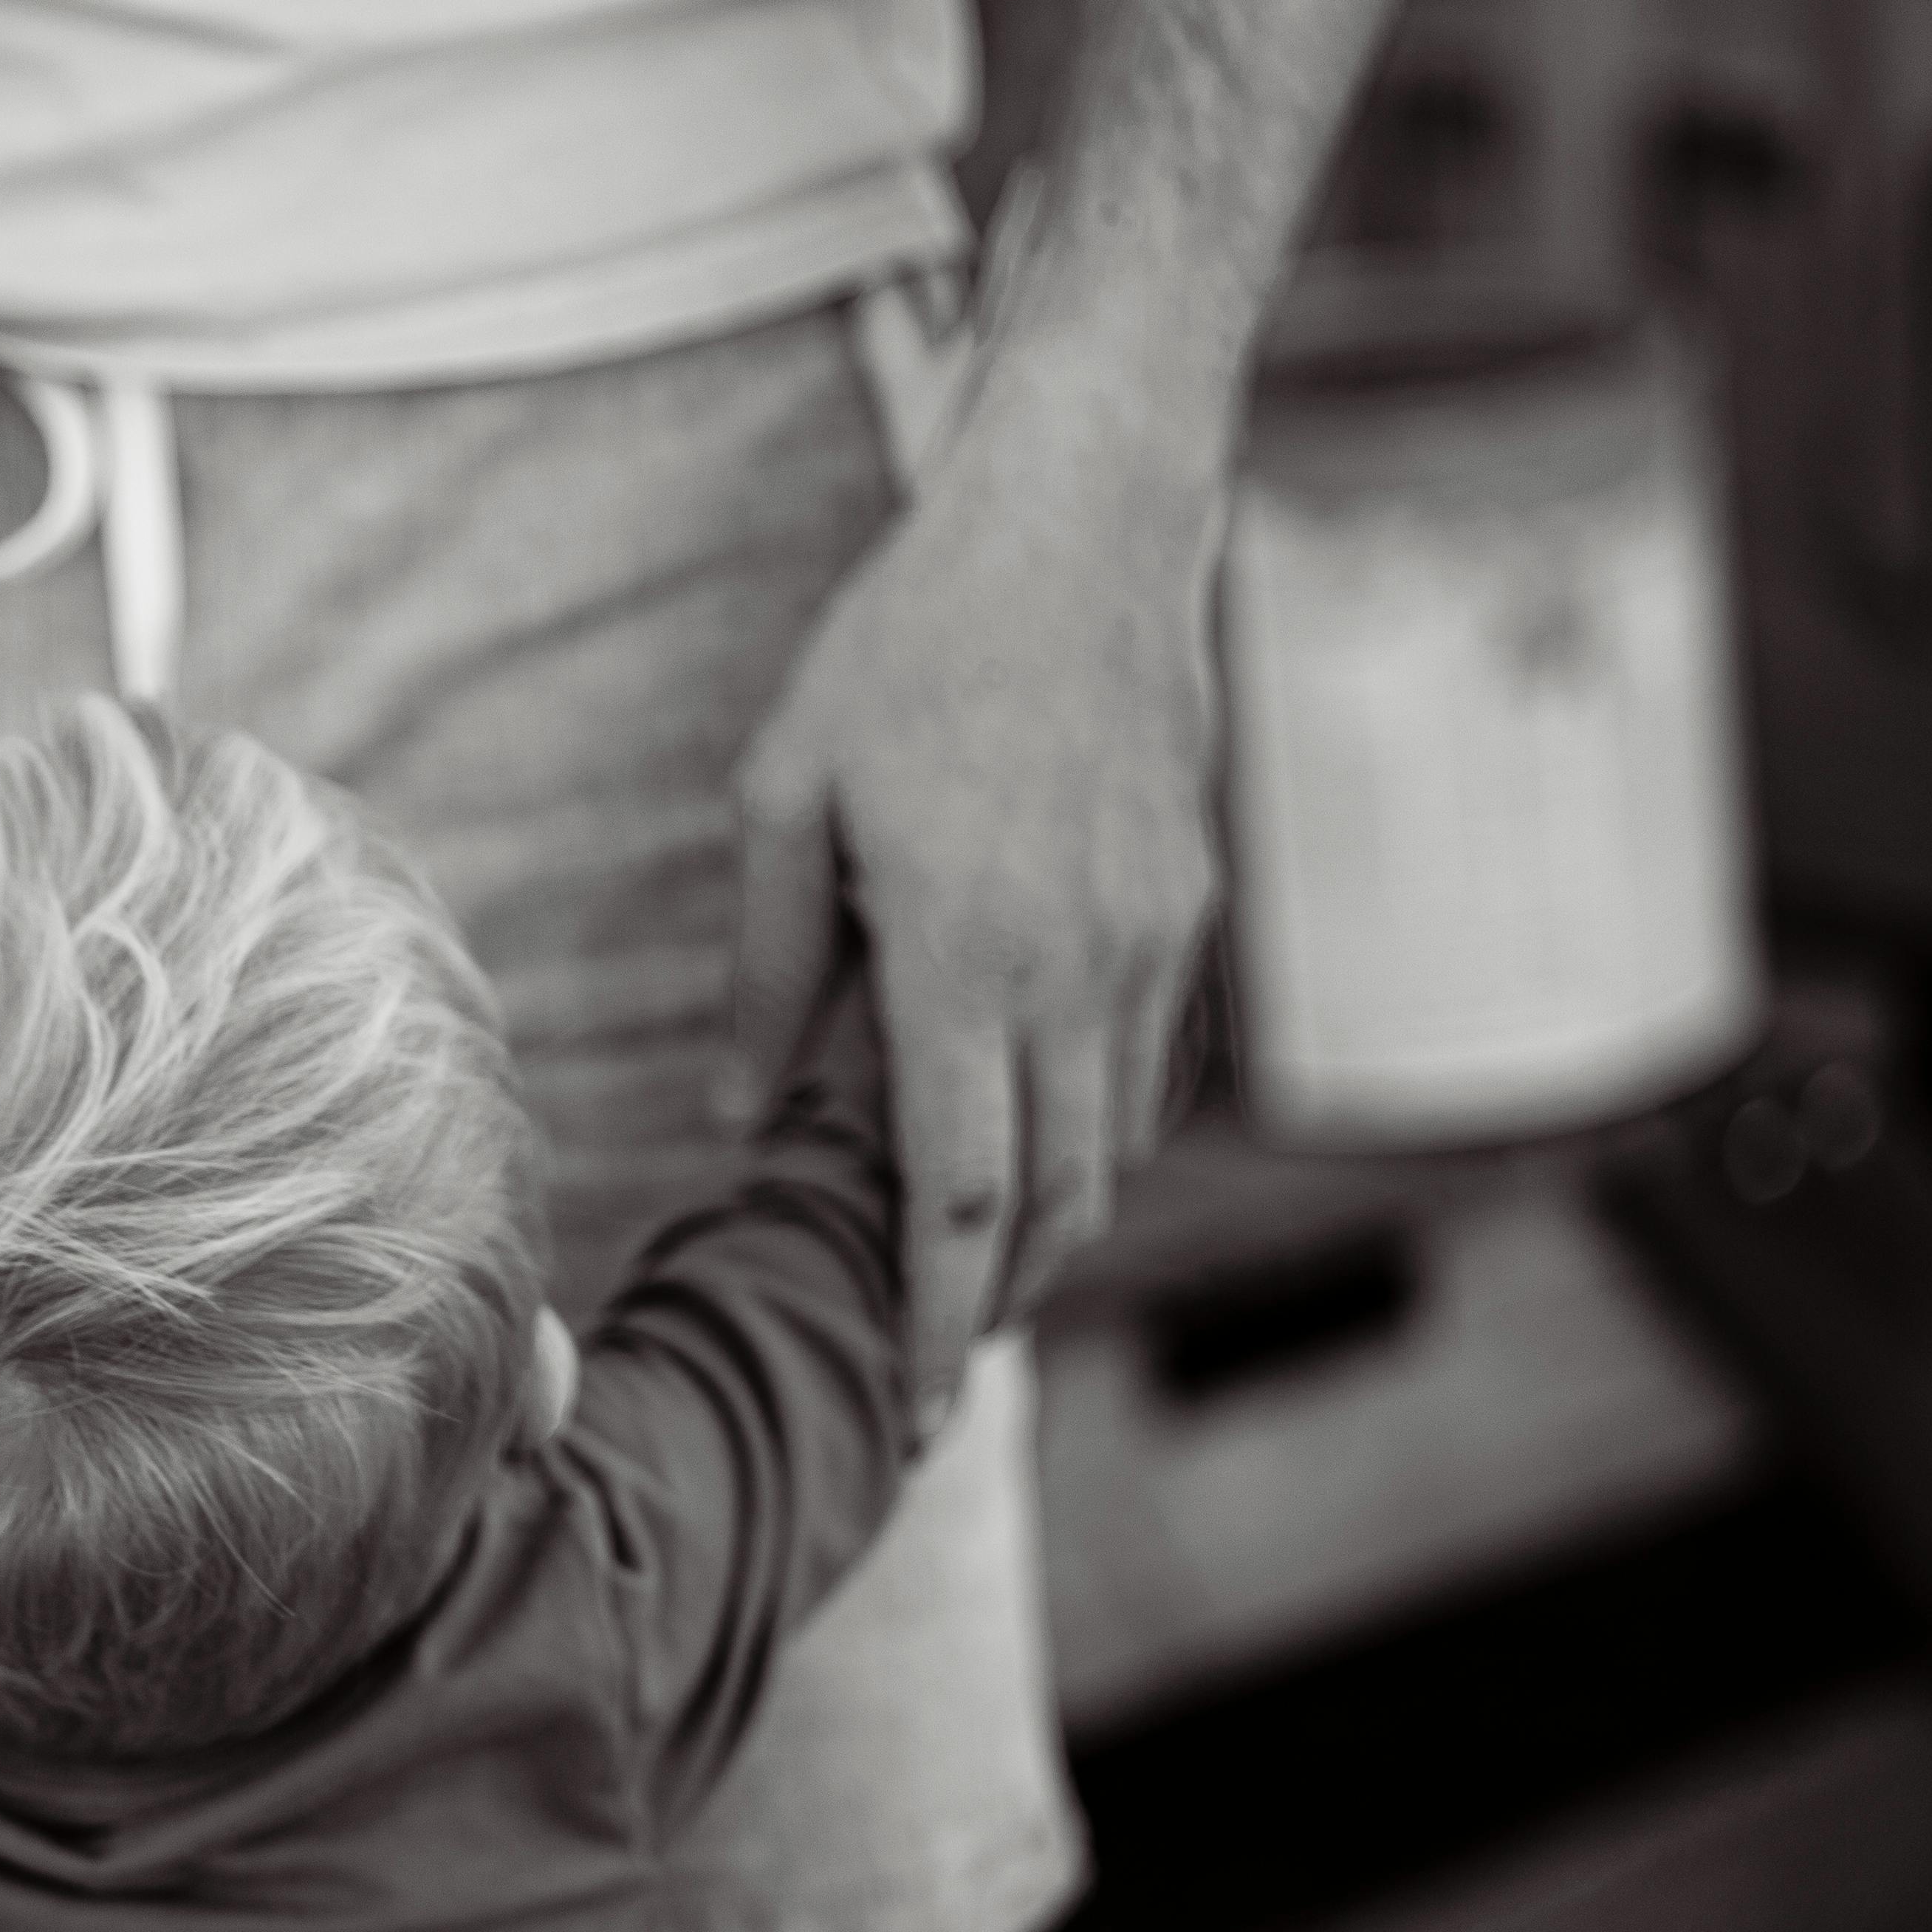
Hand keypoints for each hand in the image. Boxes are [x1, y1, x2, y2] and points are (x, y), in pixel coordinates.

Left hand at [726, 301, 1230, 1417]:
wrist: (1083, 521)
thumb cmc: (908, 646)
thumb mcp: (788, 796)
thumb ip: (772, 972)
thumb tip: (744, 1120)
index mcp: (962, 958)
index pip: (960, 1195)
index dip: (934, 1319)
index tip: (909, 1411)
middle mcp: (1076, 969)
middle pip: (1056, 1199)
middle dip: (997, 1300)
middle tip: (933, 1368)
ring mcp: (1151, 939)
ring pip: (1114, 1142)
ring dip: (1053, 1224)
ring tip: (976, 1270)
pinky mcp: (1188, 903)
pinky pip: (1146, 1061)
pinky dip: (1095, 1128)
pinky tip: (1037, 1137)